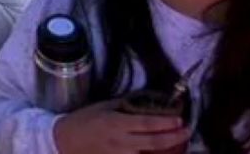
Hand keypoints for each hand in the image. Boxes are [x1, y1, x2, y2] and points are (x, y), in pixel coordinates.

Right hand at [52, 99, 188, 152]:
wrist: (63, 141)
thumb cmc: (83, 120)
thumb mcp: (102, 107)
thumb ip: (124, 106)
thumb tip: (146, 101)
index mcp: (115, 124)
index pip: (146, 124)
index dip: (165, 123)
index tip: (180, 119)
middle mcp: (120, 142)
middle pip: (154, 142)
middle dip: (174, 137)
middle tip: (186, 131)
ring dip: (166, 150)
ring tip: (178, 143)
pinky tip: (160, 153)